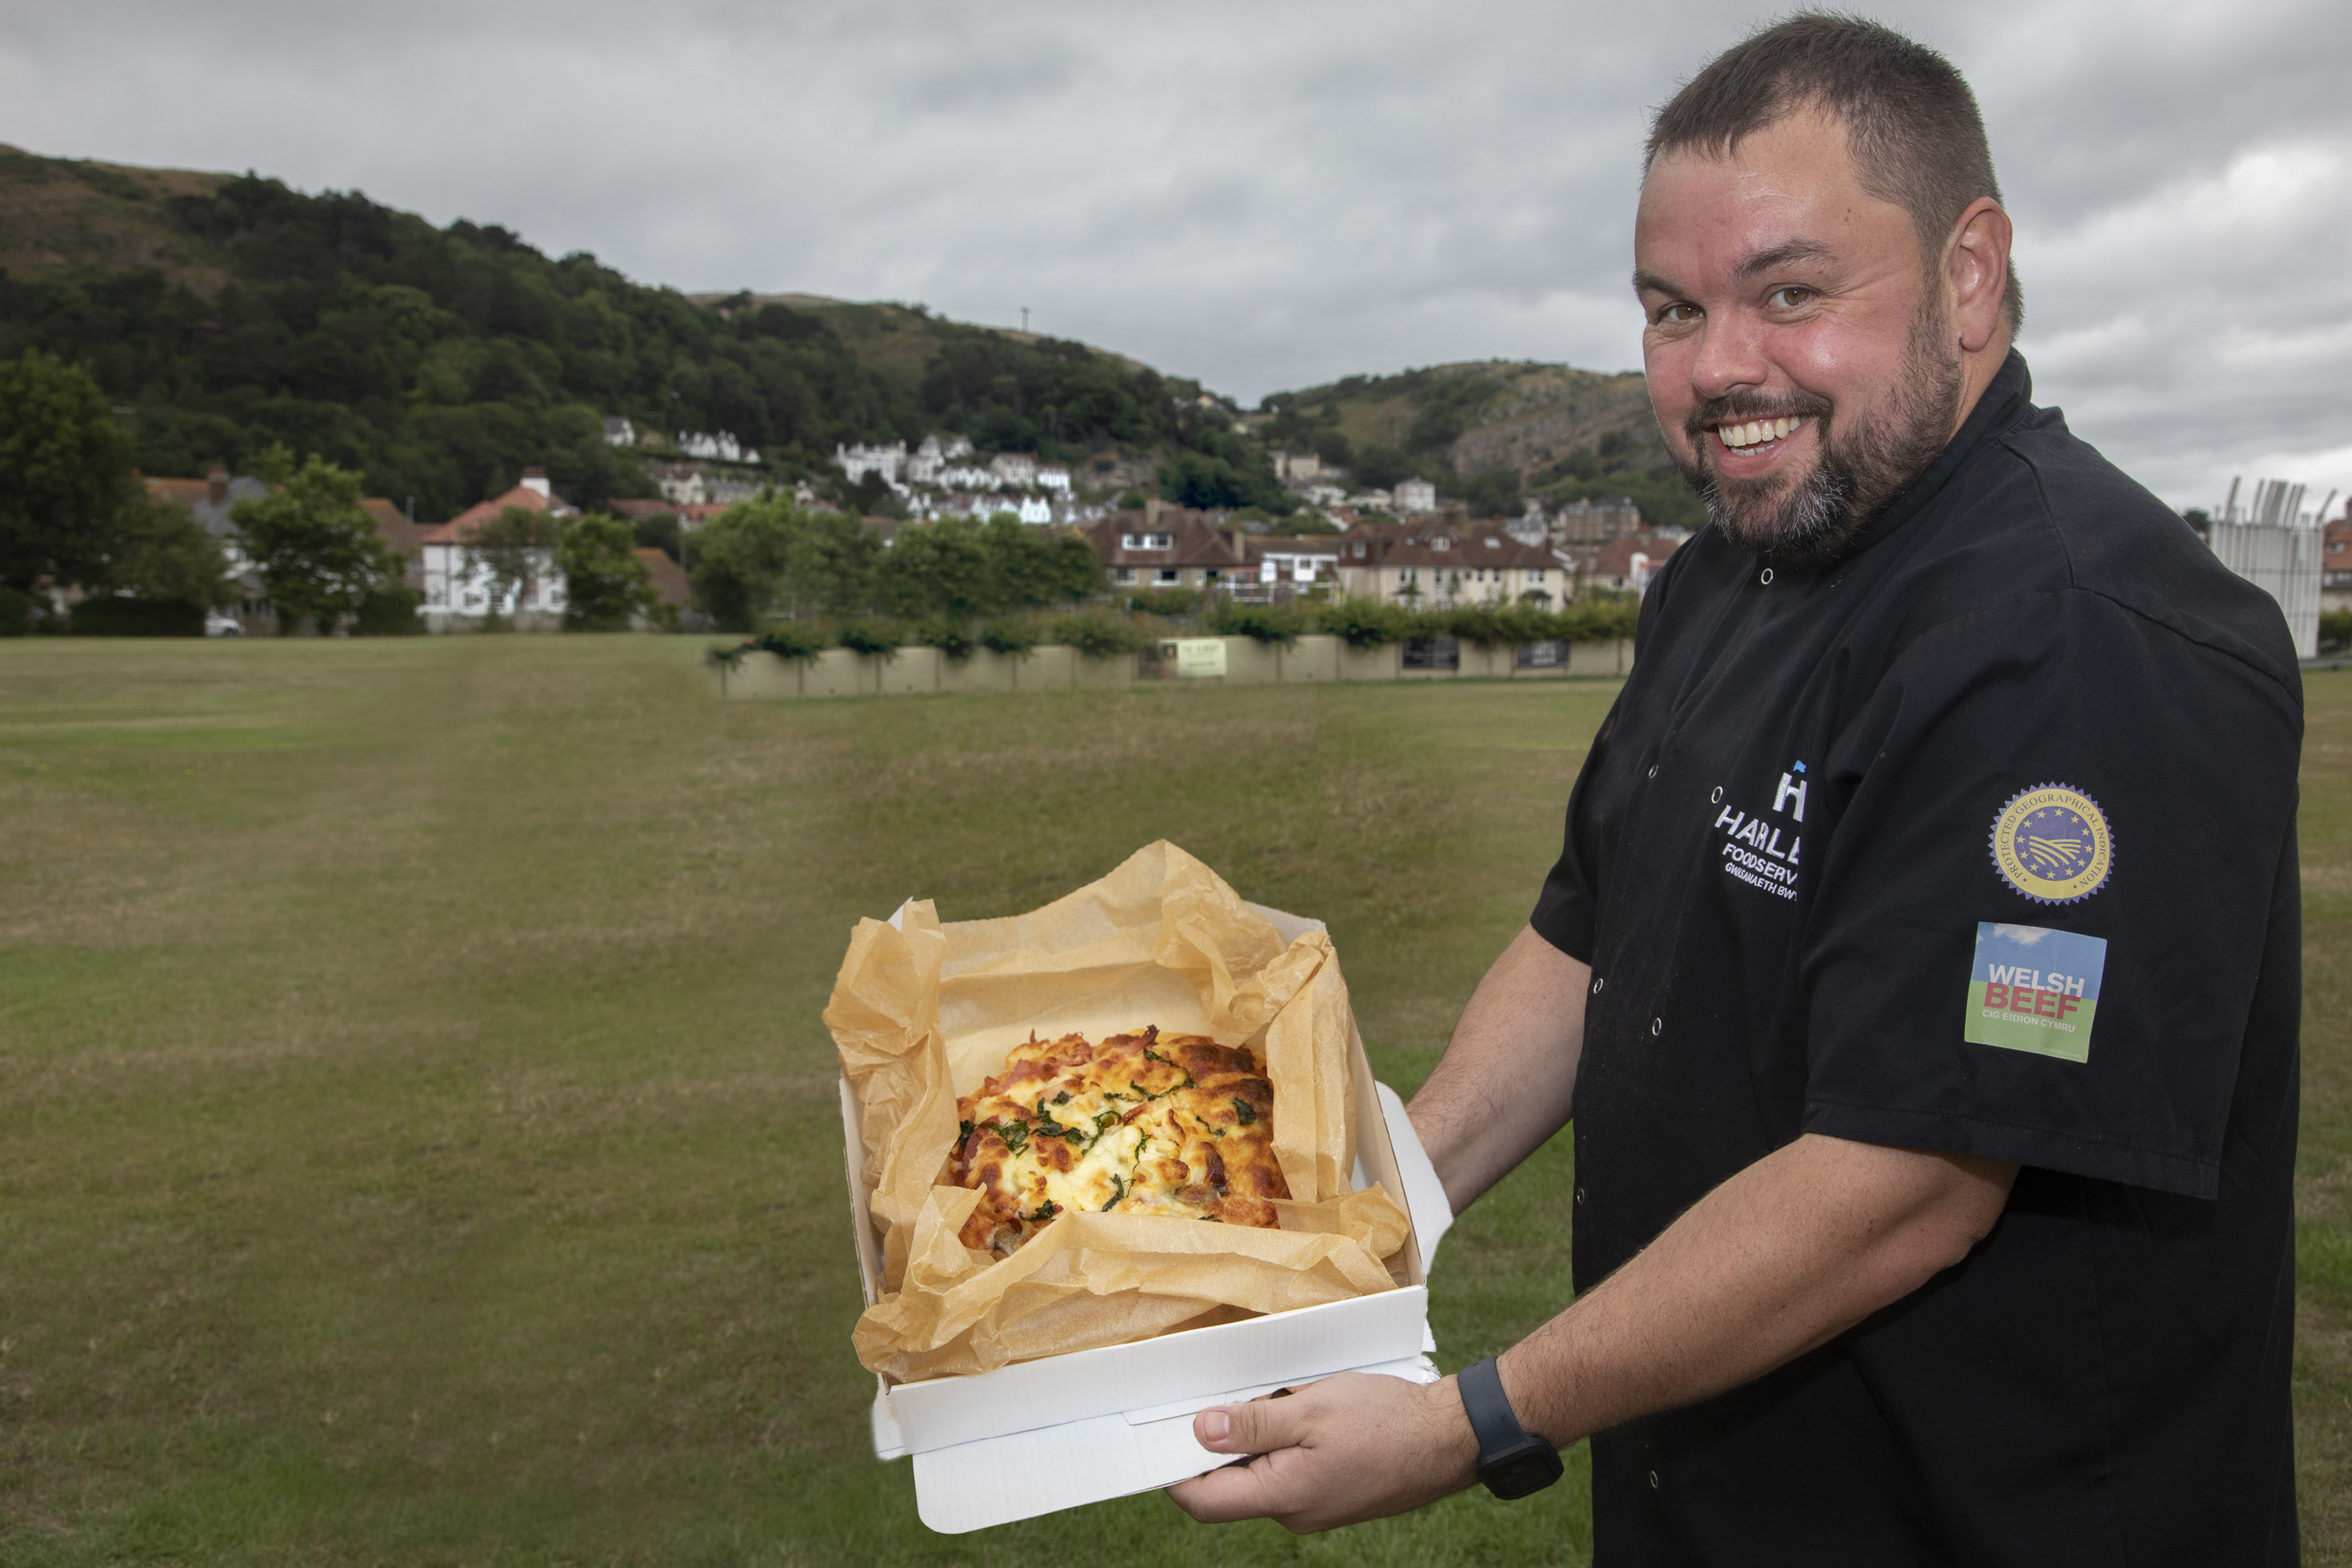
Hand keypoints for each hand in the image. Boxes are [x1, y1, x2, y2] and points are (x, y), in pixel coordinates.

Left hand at [1165, 1371, 1480, 1532]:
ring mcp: (1315, 1507)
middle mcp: (1294, 1512)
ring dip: (1252, 1441)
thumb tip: (1201, 1432)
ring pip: (1260, 1477)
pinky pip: (1289, 1473)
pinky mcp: (1332, 1494)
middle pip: (1229, 1488)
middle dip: (1215, 1446)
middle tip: (1212, 1399)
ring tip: (1266, 1396)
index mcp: (1283, 1496)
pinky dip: (1280, 1444)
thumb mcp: (1311, 1409)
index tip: (1158, 1436)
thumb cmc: (1387, 1421)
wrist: (1451, 1438)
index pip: (1203, 1499)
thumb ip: (1253, 1424)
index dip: (1173, 1471)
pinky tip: (1296, 1410)